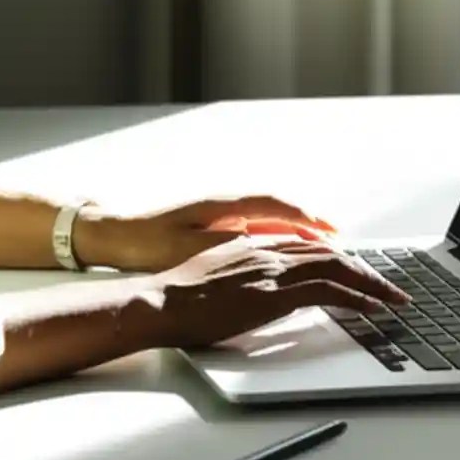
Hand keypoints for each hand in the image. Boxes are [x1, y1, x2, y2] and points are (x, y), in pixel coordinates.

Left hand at [76, 196, 337, 272]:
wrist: (117, 235)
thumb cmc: (150, 241)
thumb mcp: (191, 246)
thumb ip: (230, 245)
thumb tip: (266, 245)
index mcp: (226, 207)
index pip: (278, 207)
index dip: (307, 220)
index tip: (331, 234)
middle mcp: (230, 207)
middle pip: (283, 212)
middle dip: (314, 227)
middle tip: (342, 242)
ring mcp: (225, 217)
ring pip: (273, 222)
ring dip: (300, 234)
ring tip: (327, 247)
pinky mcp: (218, 229)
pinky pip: (261, 230)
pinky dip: (282, 239)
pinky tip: (291, 253)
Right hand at [136, 238, 409, 348]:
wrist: (161, 302)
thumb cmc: (179, 296)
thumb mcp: (216, 275)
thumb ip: (244, 274)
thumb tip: (262, 289)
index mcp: (255, 245)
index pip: (310, 247)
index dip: (340, 259)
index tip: (359, 270)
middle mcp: (269, 252)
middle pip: (330, 255)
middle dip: (365, 270)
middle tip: (389, 286)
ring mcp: (273, 271)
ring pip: (336, 269)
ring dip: (370, 284)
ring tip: (392, 298)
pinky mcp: (274, 294)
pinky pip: (327, 291)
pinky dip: (355, 298)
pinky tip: (371, 308)